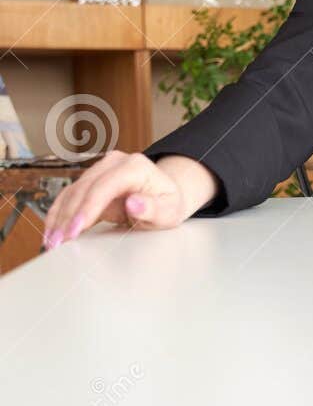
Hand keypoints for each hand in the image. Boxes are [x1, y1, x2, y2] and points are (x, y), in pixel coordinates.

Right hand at [41, 152, 213, 248]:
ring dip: (59, 217)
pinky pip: (70, 196)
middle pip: (84, 189)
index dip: (87, 208)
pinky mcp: (91, 180)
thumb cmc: (168, 203)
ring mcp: (100, 170)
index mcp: (134, 167)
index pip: (104, 186)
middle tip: (59, 242)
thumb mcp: (169, 211)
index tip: (76, 228)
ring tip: (52, 241)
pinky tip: (52, 230)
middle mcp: (114, 164)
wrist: (165, 194)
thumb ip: (152, 208)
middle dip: (68, 217)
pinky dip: (59, 213)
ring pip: (72, 192)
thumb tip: (134, 204)